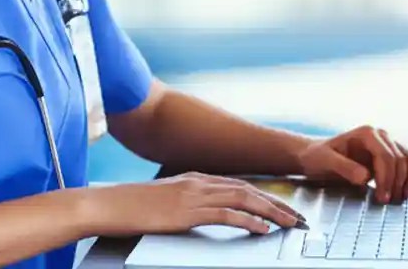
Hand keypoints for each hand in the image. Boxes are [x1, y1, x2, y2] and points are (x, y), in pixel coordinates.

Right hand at [83, 172, 307, 236]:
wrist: (109, 204)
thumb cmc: (132, 206)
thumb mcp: (165, 200)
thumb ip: (187, 202)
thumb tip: (204, 212)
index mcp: (195, 178)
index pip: (239, 185)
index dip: (265, 195)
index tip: (283, 207)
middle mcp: (198, 182)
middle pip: (248, 189)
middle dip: (277, 203)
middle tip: (298, 217)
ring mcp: (194, 195)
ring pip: (244, 199)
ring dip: (271, 211)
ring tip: (290, 223)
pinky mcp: (188, 211)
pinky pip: (226, 214)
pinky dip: (248, 220)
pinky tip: (262, 228)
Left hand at [295, 125, 407, 204]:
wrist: (316, 157)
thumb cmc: (318, 157)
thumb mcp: (325, 161)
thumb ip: (344, 167)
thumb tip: (366, 177)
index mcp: (367, 134)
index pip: (386, 156)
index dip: (387, 178)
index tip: (382, 198)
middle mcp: (381, 136)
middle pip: (400, 160)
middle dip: (396, 183)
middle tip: (386, 203)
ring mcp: (387, 145)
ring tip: (398, 200)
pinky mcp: (390, 157)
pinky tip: (404, 194)